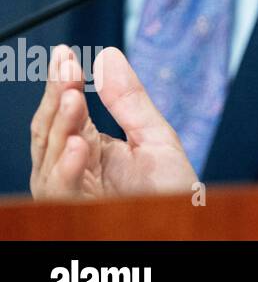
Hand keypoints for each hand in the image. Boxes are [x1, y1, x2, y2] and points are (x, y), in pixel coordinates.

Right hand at [30, 44, 198, 199]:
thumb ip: (130, 100)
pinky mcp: (76, 211)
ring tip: (73, 96)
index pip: (66, 111)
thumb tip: (109, 54)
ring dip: (60, 125)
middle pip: (50, 129)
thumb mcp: (155, 136)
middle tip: (67, 67)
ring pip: (48, 156)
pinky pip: (60, 190)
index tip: (65, 53)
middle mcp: (74, 168)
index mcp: (91, 147)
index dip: (62, 83)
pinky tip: (78, 144)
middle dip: (56, 97)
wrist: (185, 228)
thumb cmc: (171, 190)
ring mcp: (71, 190)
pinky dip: (65, 167)